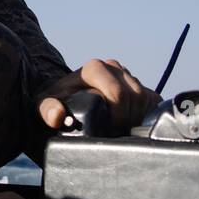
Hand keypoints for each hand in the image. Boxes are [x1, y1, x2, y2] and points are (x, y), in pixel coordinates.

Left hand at [36, 58, 159, 133]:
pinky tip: (132, 122)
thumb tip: (57, 116)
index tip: (110, 129)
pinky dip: (146, 114)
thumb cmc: (57, 101)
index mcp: (95, 68)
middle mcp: (114, 66)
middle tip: (116, 132)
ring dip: (137, 117)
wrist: (68, 96)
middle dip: (128, 119)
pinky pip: (153, 100)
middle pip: (134, 97)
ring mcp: (128, 74)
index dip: (117, 115)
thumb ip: (48, 110)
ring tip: (121, 128)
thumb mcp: (45, 105)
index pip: (118, 94)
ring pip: (145, 99)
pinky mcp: (140, 83)